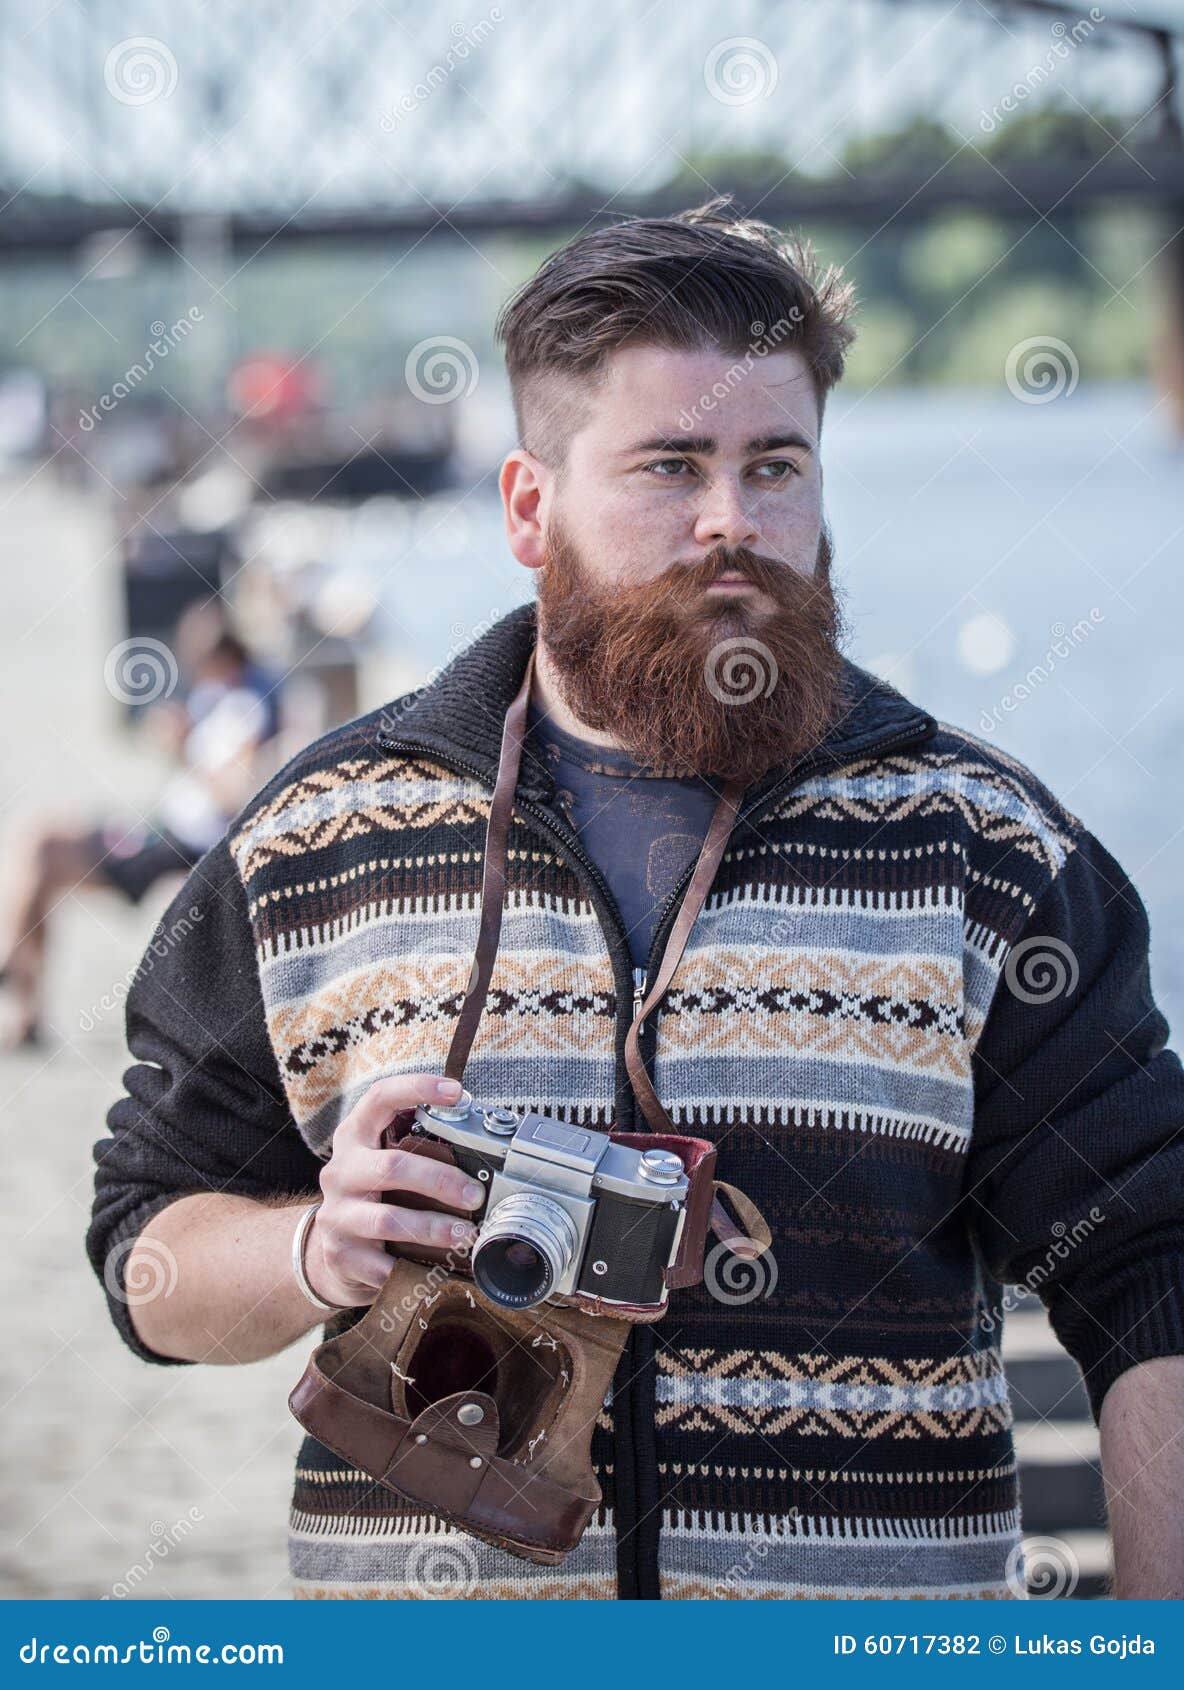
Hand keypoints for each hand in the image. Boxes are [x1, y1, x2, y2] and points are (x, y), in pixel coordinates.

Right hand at [305, 1074, 484, 1308]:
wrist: (328, 1255)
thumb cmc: (374, 1198)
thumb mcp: (385, 1165)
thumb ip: (419, 1150)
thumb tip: (485, 1144)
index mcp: (355, 1138)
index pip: (379, 1099)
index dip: (416, 1089)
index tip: (456, 1091)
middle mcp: (340, 1171)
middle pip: (392, 1167)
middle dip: (441, 1180)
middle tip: (476, 1194)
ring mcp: (337, 1214)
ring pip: (390, 1219)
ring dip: (435, 1228)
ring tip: (468, 1235)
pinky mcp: (341, 1255)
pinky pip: (384, 1265)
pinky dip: (417, 1267)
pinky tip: (440, 1270)